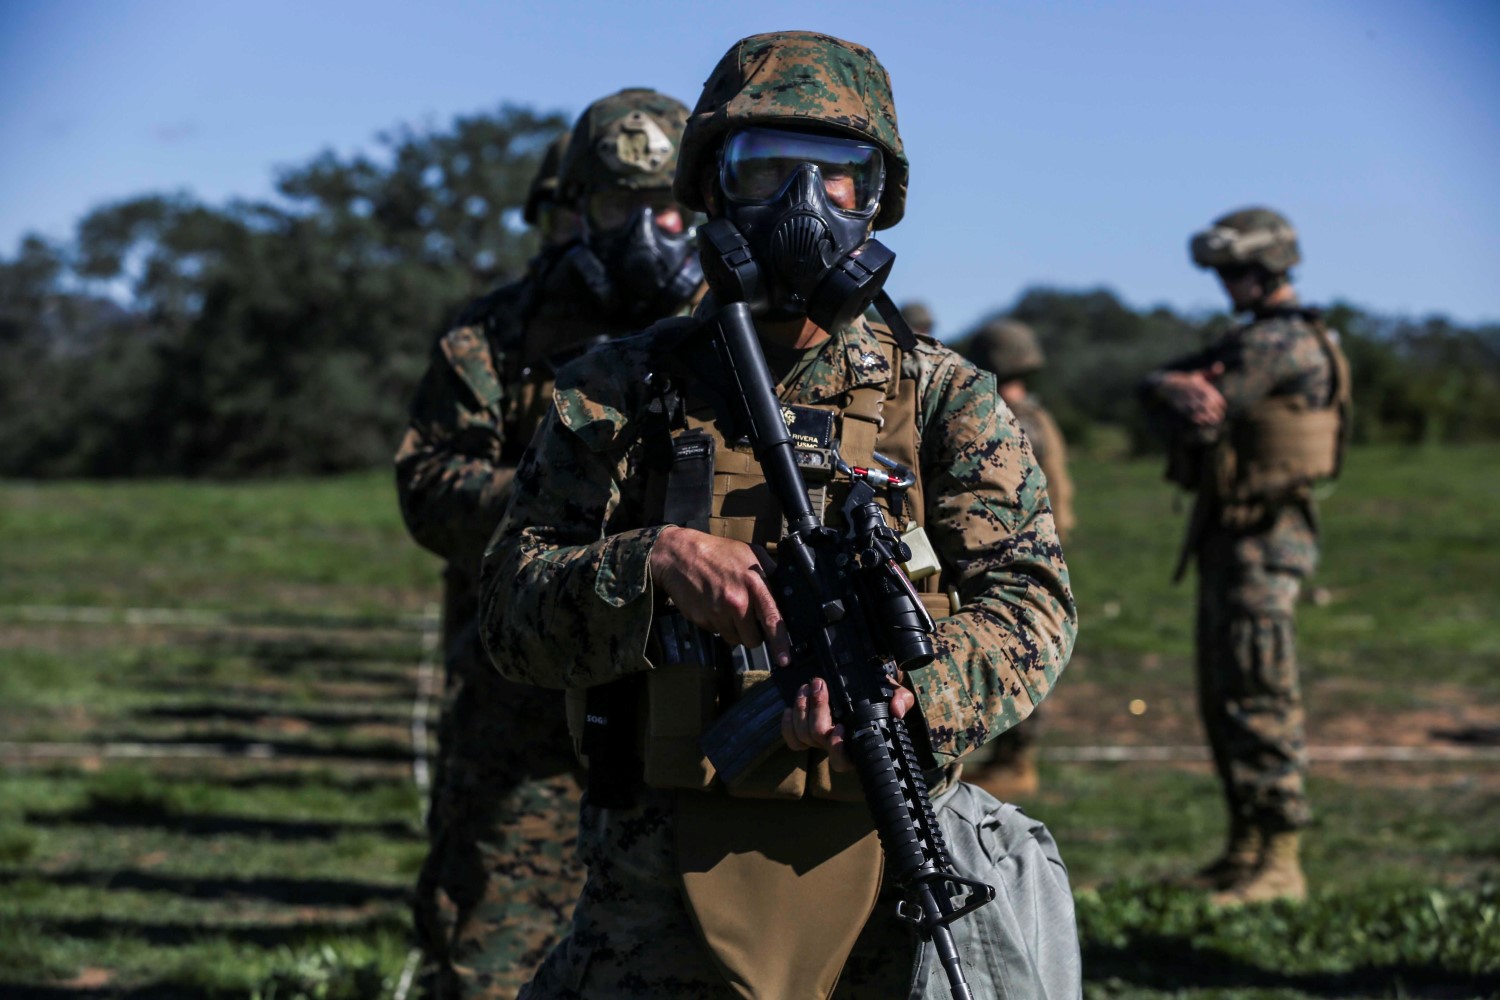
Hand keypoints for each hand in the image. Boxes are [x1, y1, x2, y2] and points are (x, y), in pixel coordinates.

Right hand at [648, 526, 790, 664]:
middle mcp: (736, 601)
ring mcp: (717, 613)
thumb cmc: (717, 552)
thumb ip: (770, 573)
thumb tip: (785, 593)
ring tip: (727, 606)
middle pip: (753, 639)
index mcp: (753, 583)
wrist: (679, 555)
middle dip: (753, 634)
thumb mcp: (750, 553)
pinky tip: (713, 605)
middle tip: (748, 618)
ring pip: (734, 639)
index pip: (772, 619)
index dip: (780, 642)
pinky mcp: (701, 620)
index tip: (784, 659)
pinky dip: (717, 624)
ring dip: (734, 629)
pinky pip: (717, 632)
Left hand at [781, 676, 915, 771]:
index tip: (839, 727)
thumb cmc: (879, 693)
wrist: (863, 682)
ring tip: (809, 686)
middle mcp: (836, 743)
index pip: (844, 761)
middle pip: (818, 739)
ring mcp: (818, 738)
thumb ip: (901, 700)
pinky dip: (787, 724)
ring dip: (802, 708)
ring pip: (802, 734)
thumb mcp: (895, 693)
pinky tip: (791, 708)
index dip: (838, 749)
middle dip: (817, 711)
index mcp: (857, 743)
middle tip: (820, 686)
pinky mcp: (803, 731)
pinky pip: (790, 738)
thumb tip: (897, 710)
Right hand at [1157, 364, 1226, 426]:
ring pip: (1202, 412)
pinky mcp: (1182, 407)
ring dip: (1209, 418)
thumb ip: (1211, 373)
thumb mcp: (1198, 374)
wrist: (1167, 384)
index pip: (1216, 398)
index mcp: (1202, 387)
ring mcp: (1189, 401)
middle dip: (1216, 413)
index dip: (1221, 404)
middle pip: (1211, 406)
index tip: (1222, 407)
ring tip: (1213, 422)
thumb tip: (1221, 365)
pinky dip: (1198, 420)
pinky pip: (1192, 415)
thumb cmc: (1185, 380)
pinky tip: (1202, 422)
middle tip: (1220, 417)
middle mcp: (1196, 394)